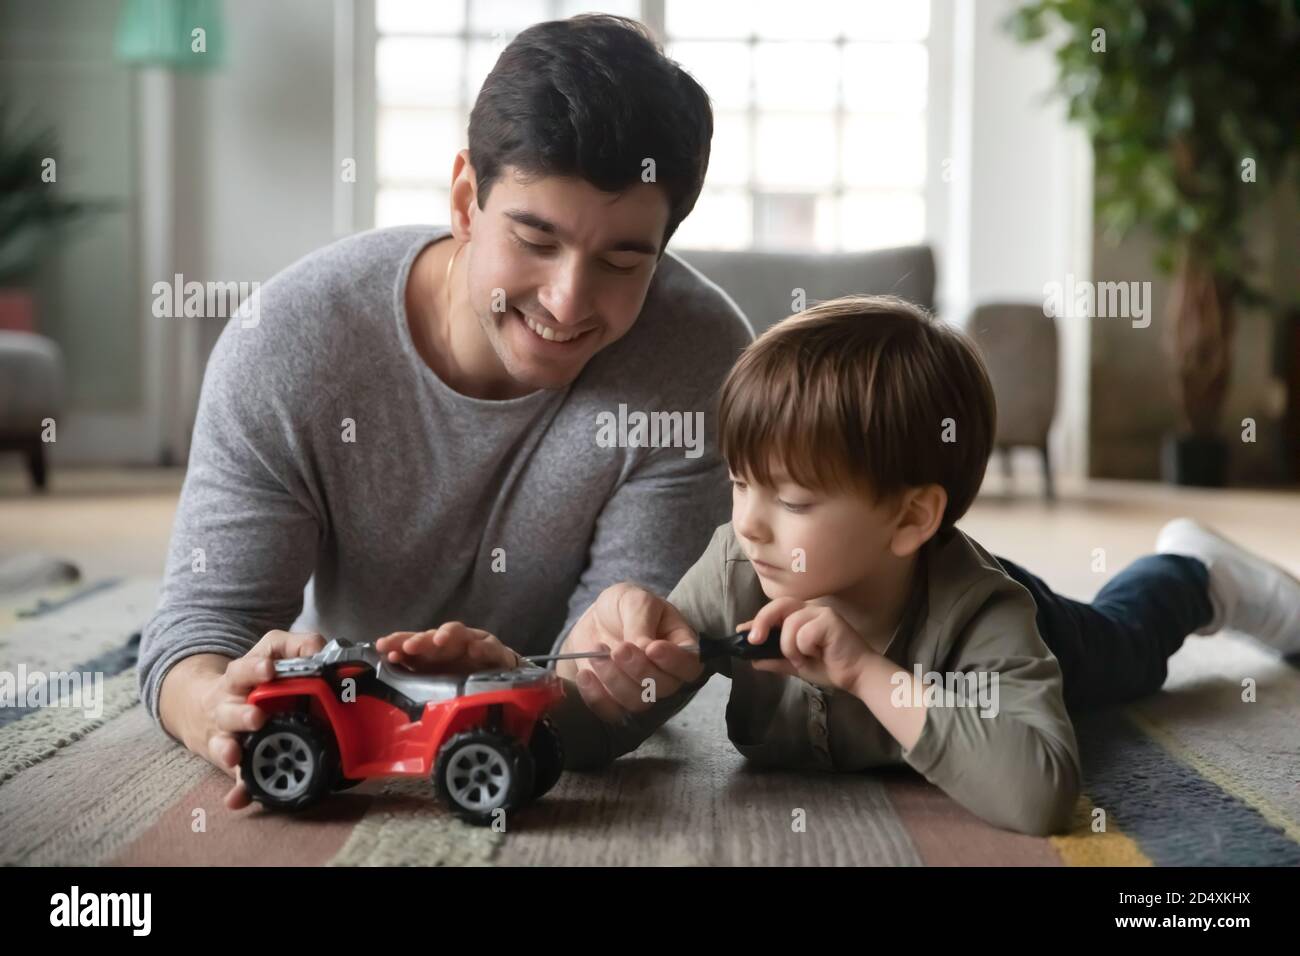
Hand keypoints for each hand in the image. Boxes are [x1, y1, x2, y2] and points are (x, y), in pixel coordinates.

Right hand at [160, 630, 327, 811]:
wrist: (205, 706)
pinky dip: (237, 789)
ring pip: (225, 743)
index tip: (268, 669)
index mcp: (239, 679)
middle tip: (257, 718)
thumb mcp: (270, 652)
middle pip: (229, 710)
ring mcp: (227, 735)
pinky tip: (237, 798)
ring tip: (236, 756)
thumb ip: (295, 646)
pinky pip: (235, 776)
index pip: (243, 670)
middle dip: (242, 715)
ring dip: (230, 750)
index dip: (254, 669)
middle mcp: (227, 707)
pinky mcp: (234, 761)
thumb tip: (317, 650)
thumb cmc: (252, 678)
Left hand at [374, 623, 518, 673]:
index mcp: (431, 651)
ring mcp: (471, 642)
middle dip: (419, 640)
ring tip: (439, 641)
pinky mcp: (493, 649)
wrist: (496, 673)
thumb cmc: (460, 673)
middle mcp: (449, 643)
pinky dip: (482, 648)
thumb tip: (386, 666)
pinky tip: (474, 651)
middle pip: (431, 636)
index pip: (411, 642)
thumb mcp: (433, 676)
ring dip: (447, 634)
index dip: (397, 642)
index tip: (382, 646)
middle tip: (408, 647)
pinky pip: (488, 647)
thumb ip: (411, 672)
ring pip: (458, 633)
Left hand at [558, 582, 701, 722]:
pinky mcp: (616, 701)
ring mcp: (642, 690)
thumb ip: (641, 622)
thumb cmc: (622, 606)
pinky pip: (612, 712)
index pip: (690, 665)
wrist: (595, 619)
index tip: (653, 648)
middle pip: (664, 687)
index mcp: (679, 645)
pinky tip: (585, 674)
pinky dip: (596, 696)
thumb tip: (644, 649)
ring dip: (615, 679)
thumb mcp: (634, 600)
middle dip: (639, 669)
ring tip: (596, 652)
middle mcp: (665, 673)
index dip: (674, 662)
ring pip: (638, 702)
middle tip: (619, 648)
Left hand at [740, 598, 872, 692]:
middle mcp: (810, 610)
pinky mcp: (830, 620)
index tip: (741, 632)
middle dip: (762, 621)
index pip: (775, 612)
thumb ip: (776, 660)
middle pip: (779, 605)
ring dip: (791, 648)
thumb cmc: (829, 667)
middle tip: (755, 641)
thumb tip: (753, 660)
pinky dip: (805, 649)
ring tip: (805, 659)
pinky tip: (819, 655)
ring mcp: (821, 612)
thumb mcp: (796, 665)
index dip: (757, 620)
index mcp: (801, 617)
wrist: (856, 677)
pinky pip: (804, 633)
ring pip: (790, 624)